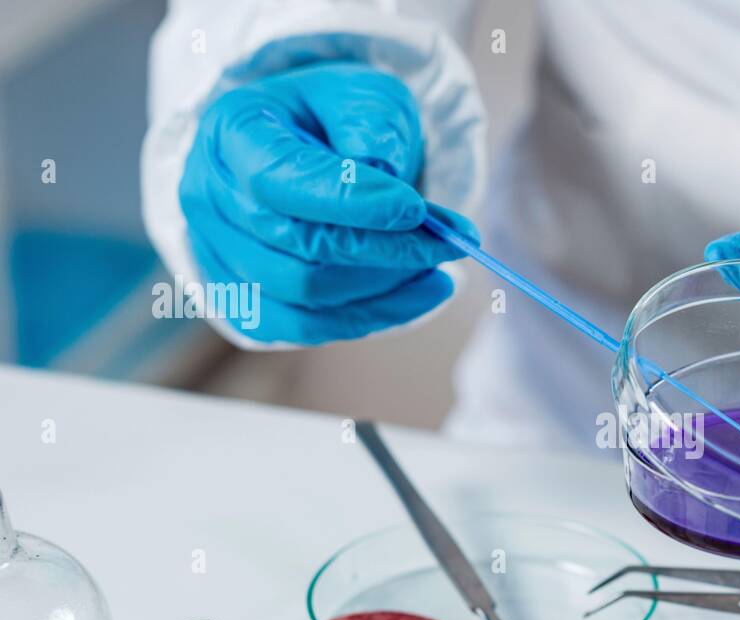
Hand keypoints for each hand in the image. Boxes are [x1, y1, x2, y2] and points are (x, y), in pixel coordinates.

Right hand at [179, 61, 476, 344]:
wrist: (305, 147)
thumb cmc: (331, 117)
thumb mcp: (358, 93)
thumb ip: (368, 120)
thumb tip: (380, 167)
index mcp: (230, 132)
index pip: (283, 182)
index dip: (352, 201)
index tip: (417, 210)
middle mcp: (209, 198)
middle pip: (299, 247)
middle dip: (387, 249)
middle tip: (451, 242)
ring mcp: (218, 256)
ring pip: (306, 295)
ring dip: (384, 287)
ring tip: (439, 266)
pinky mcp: (242, 302)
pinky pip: (304, 328)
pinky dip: (369, 317)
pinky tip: (417, 295)